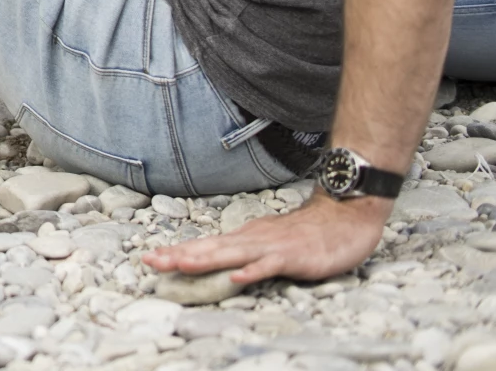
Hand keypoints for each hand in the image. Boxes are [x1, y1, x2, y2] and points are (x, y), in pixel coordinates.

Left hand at [142, 193, 388, 285]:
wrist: (344, 217)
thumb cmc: (307, 235)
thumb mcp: (270, 243)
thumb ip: (246, 252)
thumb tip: (221, 261)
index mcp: (245, 238)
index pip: (206, 246)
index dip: (178, 251)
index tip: (150, 258)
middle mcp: (252, 240)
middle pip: (211, 248)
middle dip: (180, 255)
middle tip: (150, 261)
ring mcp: (271, 247)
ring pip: (233, 254)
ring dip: (206, 260)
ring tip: (180, 265)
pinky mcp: (293, 257)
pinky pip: (270, 265)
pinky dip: (252, 271)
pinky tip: (237, 277)